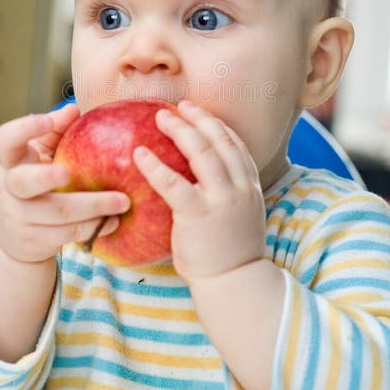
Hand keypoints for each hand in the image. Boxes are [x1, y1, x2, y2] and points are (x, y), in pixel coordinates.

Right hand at [0, 105, 129, 262]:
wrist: (12, 237)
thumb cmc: (35, 182)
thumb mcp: (39, 156)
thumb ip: (55, 131)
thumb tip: (73, 109)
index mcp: (13, 161)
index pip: (4, 141)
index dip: (22, 129)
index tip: (46, 121)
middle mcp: (10, 188)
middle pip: (25, 182)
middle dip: (47, 177)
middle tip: (69, 172)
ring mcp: (21, 217)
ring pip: (57, 213)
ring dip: (93, 207)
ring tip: (123, 202)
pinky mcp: (35, 240)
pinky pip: (67, 234)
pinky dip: (94, 228)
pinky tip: (114, 221)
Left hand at [132, 100, 265, 281]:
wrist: (235, 283)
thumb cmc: (229, 255)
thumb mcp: (239, 218)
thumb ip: (226, 196)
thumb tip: (201, 183)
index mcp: (250, 187)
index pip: (236, 146)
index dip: (217, 126)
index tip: (199, 114)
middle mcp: (239, 188)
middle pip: (220, 140)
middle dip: (199, 118)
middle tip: (179, 106)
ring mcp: (221, 200)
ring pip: (202, 152)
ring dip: (180, 129)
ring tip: (160, 116)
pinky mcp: (198, 214)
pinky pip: (173, 183)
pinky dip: (155, 165)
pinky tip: (139, 153)